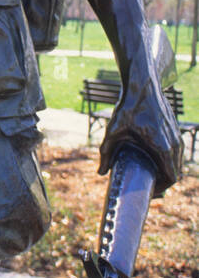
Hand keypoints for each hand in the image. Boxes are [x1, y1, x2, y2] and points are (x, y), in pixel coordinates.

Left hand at [99, 64, 182, 194]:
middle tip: (144, 186)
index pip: (171, 178)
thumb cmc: (128, 108)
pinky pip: (176, 153)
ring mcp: (177, 137)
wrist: (143, 86)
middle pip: (175, 173)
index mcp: (163, 148)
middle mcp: (174, 144)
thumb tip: (101, 173)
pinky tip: (153, 161)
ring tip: (148, 175)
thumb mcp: (113, 132)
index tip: (147, 191)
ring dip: (166, 171)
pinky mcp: (176, 131)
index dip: (160, 189)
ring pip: (177, 163)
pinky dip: (168, 161)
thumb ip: (106, 153)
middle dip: (161, 182)